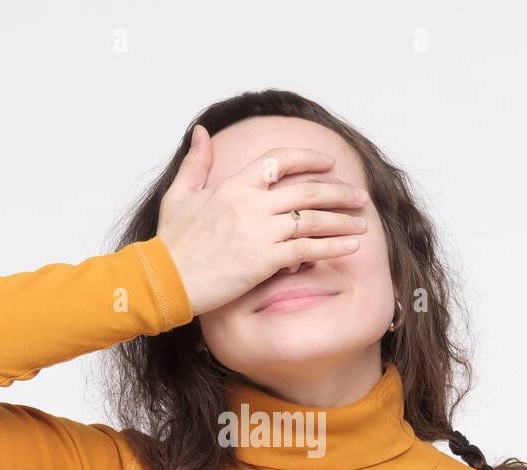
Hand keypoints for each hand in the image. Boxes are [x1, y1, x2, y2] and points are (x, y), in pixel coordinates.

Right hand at [155, 124, 369, 315]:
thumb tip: (201, 132)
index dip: (309, 159)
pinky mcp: (265, 260)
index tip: (329, 163)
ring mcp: (260, 232)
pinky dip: (333, 247)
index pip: (279, 160)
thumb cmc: (170, 243)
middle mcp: (251, 204)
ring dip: (343, 221)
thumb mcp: (179, 195)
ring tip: (363, 224)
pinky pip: (308, 249)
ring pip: (313, 220)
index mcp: (233, 185)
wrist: (163, 280)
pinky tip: (351, 247)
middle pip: (307, 190)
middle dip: (339, 192)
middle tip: (359, 196)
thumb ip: (196, 162)